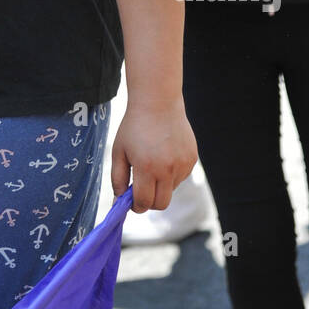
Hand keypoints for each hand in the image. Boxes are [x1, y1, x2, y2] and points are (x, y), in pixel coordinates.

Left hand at [110, 98, 197, 213]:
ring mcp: (182, 164)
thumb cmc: (134, 126)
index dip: (136, 206)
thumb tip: (118, 202)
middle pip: (161, 204)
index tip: (131, 202)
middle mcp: (167, 169)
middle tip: (142, 190)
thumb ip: (117, 178)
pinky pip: (180, 177)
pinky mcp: (192, 159)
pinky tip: (164, 154)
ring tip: (153, 162)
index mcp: (146, 167)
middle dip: (150, 202)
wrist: (158, 102)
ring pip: (171, 190)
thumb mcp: (119, 151)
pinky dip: (171, 174)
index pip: (144, 202)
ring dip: (161, 185)